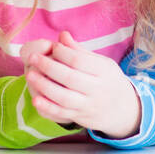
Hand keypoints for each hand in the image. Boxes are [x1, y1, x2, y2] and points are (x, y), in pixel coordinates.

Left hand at [22, 32, 141, 137]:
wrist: (124, 110)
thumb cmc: (108, 81)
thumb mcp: (101, 63)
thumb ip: (80, 51)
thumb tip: (62, 35)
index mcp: (104, 71)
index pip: (79, 60)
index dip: (62, 52)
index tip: (53, 46)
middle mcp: (98, 89)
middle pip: (70, 78)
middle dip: (48, 67)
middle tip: (33, 58)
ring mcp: (89, 106)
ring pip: (64, 98)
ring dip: (44, 86)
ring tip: (30, 75)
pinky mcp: (81, 118)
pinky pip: (62, 115)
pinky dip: (47, 108)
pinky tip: (35, 99)